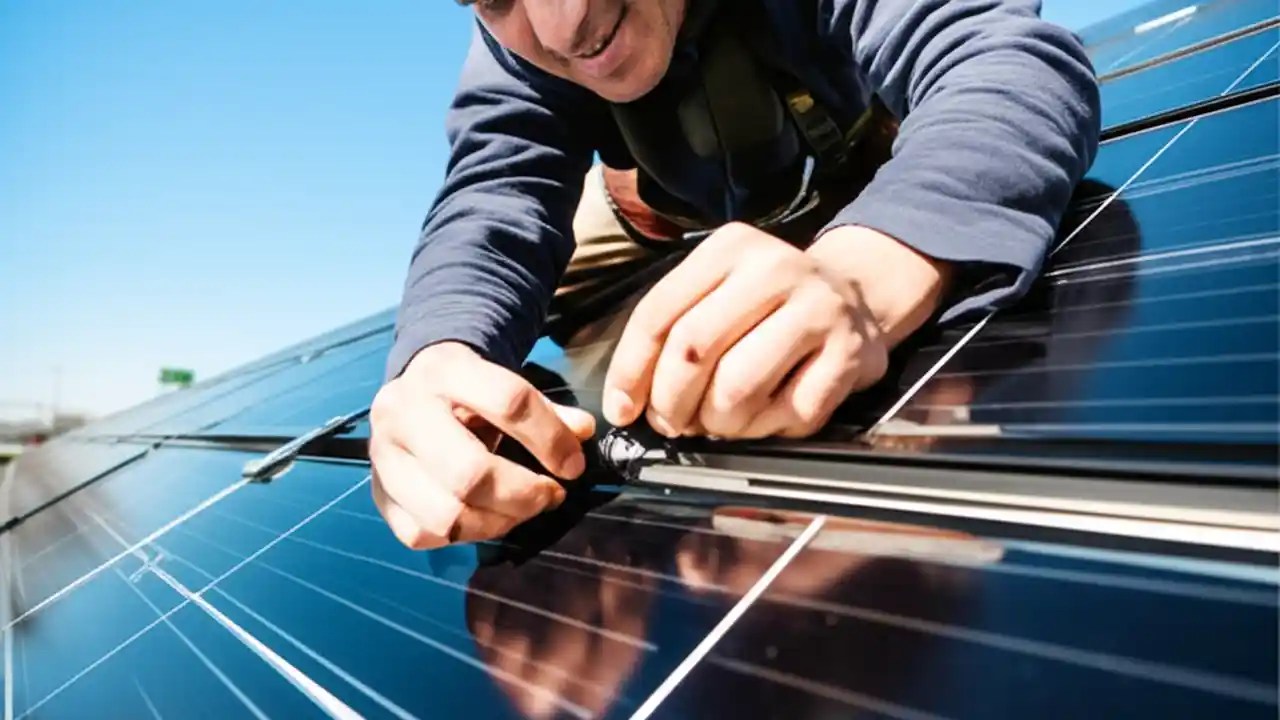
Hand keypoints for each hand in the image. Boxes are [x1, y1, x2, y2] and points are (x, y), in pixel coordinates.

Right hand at [369, 341, 595, 549]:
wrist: (411, 390)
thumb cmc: (468, 391)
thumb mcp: (504, 385)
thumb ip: (548, 411)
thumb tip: (582, 433)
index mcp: (445, 371)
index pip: (509, 402)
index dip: (550, 439)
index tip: (572, 464)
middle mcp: (404, 413)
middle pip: (470, 473)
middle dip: (523, 494)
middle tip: (549, 495)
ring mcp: (384, 458)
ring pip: (446, 514)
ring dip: (498, 522)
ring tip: (521, 510)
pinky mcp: (378, 494)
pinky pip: (423, 534)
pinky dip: (463, 534)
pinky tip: (486, 518)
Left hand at [602, 223, 948, 438]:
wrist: (858, 295)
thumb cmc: (769, 304)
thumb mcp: (717, 292)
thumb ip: (672, 332)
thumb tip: (627, 402)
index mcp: (730, 248)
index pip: (659, 314)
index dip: (631, 371)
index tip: (622, 409)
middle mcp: (776, 269)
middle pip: (693, 351)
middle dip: (670, 403)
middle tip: (671, 423)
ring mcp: (819, 310)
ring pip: (737, 389)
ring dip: (717, 423)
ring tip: (718, 421)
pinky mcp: (852, 354)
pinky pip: (788, 413)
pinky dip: (765, 429)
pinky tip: (764, 417)